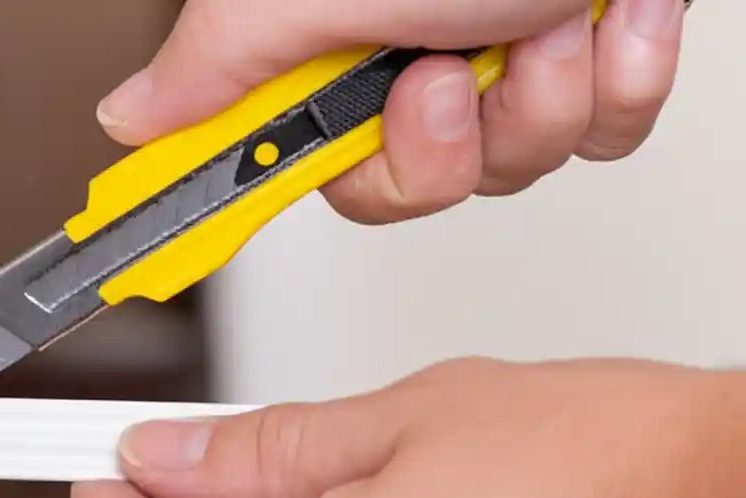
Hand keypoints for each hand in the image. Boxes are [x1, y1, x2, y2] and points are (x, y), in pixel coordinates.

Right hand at [96, 0, 686, 222]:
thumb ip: (217, 58)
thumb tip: (131, 114)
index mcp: (334, 39)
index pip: (277, 150)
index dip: (267, 186)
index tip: (221, 225)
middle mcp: (409, 50)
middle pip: (404, 186)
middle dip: (444, 143)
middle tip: (445, 70)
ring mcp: (500, 62)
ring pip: (513, 167)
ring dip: (539, 96)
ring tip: (538, 14)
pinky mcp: (588, 62)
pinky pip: (604, 134)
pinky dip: (617, 80)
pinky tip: (604, 13)